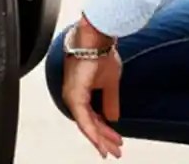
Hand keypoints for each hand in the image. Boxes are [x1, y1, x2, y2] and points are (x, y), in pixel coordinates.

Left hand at [62, 18, 124, 158]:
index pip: (92, 118)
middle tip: (116, 150)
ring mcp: (72, 96)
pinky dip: (93, 132)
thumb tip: (113, 118)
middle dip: (104, 139)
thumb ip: (110, 102)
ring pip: (86, 125)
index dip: (105, 131)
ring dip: (100, 138)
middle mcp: (73, 96)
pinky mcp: (74, 96)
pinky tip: (101, 142)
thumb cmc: (101, 53)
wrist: (97, 38)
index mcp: (81, 93)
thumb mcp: (111, 84)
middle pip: (89, 124)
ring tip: (112, 149)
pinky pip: (83, 120)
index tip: (116, 141)